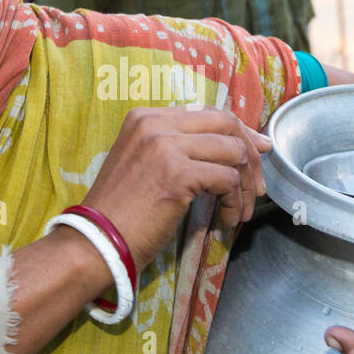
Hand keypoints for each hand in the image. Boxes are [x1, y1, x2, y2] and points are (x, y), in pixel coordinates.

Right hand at [82, 106, 269, 271]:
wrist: (96, 241)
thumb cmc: (120, 212)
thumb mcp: (143, 165)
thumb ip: (176, 148)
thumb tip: (228, 146)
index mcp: (145, 117)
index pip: (207, 112)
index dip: (238, 132)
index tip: (257, 152)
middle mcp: (155, 124)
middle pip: (226, 123)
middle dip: (250, 153)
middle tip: (257, 184)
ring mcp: (166, 146)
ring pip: (233, 151)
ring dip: (246, 184)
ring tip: (240, 210)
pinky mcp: (177, 174)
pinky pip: (228, 179)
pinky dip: (235, 202)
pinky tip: (226, 220)